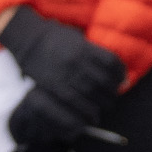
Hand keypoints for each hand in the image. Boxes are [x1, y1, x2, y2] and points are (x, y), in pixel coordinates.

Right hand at [0, 6, 123, 140]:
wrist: (29, 40)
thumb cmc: (56, 38)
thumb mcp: (78, 39)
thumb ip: (96, 54)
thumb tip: (117, 72)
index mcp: (85, 47)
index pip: (111, 63)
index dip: (120, 74)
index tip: (122, 80)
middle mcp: (77, 60)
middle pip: (104, 81)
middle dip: (112, 92)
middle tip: (113, 96)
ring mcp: (65, 73)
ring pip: (92, 93)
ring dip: (102, 103)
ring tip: (104, 107)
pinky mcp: (54, 85)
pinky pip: (75, 100)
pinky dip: (87, 109)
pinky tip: (92, 112)